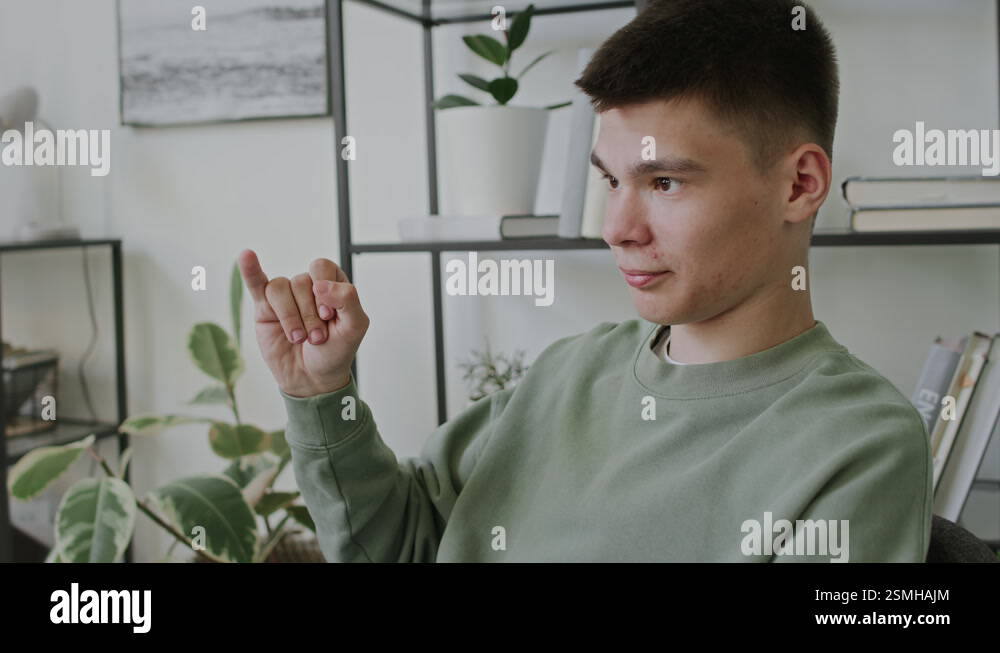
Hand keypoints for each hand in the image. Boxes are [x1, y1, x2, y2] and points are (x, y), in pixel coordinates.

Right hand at [238, 249, 369, 397]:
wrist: (312, 378)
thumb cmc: (335, 350)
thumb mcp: (354, 327)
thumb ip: (348, 300)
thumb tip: (319, 284)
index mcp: (331, 284)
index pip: (322, 268)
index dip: (324, 289)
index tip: (329, 315)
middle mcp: (308, 286)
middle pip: (301, 281)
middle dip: (309, 313)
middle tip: (317, 337)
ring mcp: (285, 296)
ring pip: (279, 288)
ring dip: (290, 317)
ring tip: (298, 339)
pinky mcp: (265, 308)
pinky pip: (255, 283)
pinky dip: (250, 270)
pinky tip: (246, 256)